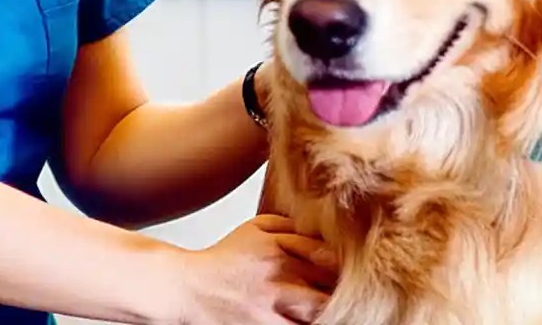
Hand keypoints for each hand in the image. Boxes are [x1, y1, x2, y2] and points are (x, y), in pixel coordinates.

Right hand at [176, 213, 337, 324]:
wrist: (186, 289)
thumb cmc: (221, 261)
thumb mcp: (253, 228)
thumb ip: (288, 225)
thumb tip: (321, 229)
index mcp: (279, 248)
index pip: (329, 257)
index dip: (347, 266)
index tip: (355, 271)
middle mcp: (278, 278)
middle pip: (331, 288)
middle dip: (343, 292)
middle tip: (344, 294)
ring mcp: (272, 308)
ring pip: (320, 315)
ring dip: (330, 313)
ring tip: (328, 310)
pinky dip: (308, 324)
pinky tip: (304, 319)